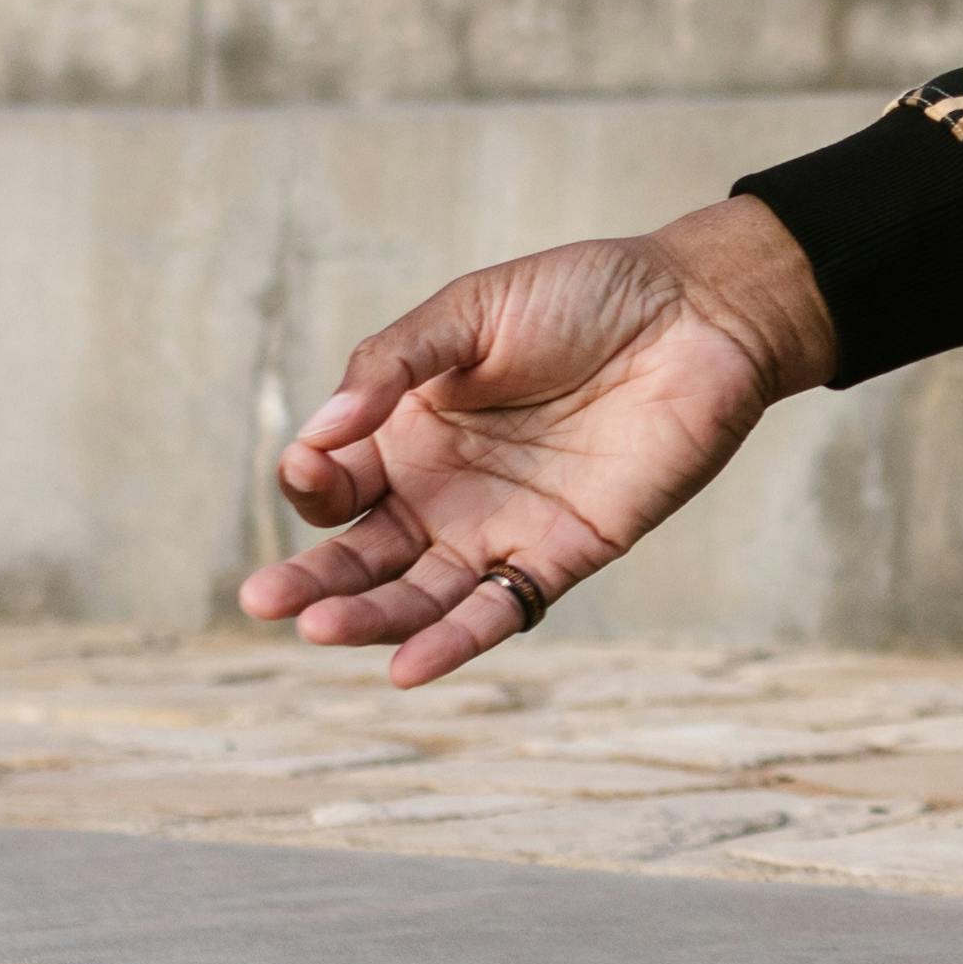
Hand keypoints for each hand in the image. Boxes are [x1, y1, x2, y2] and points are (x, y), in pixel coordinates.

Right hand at [241, 197, 836, 688]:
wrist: (698, 312)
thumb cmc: (583, 296)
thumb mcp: (470, 311)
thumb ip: (392, 365)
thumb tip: (320, 431)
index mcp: (408, 429)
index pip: (333, 479)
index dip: (311, 479)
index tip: (311, 462)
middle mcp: (443, 490)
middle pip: (360, 554)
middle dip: (310, 580)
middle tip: (264, 600)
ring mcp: (499, 527)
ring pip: (416, 595)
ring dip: (367, 619)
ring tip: (318, 630)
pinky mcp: (562, 555)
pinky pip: (500, 611)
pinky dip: (454, 643)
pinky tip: (406, 667)